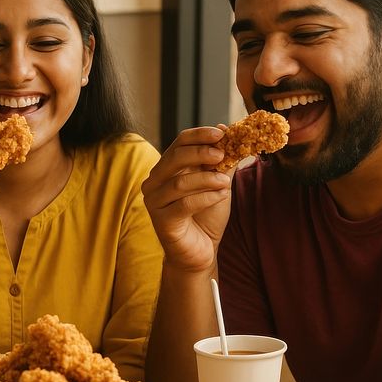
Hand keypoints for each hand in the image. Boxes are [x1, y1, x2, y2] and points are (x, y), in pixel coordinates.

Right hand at [141, 126, 231, 273]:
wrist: (201, 252)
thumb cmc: (206, 217)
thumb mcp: (218, 184)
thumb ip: (221, 161)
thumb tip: (226, 129)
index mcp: (166, 170)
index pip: (178, 143)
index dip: (199, 135)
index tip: (221, 133)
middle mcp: (154, 183)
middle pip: (174, 158)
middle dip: (200, 153)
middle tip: (222, 154)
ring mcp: (154, 203)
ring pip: (180, 182)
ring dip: (208, 179)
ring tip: (226, 182)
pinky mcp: (162, 221)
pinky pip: (185, 204)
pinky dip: (207, 197)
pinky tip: (222, 196)